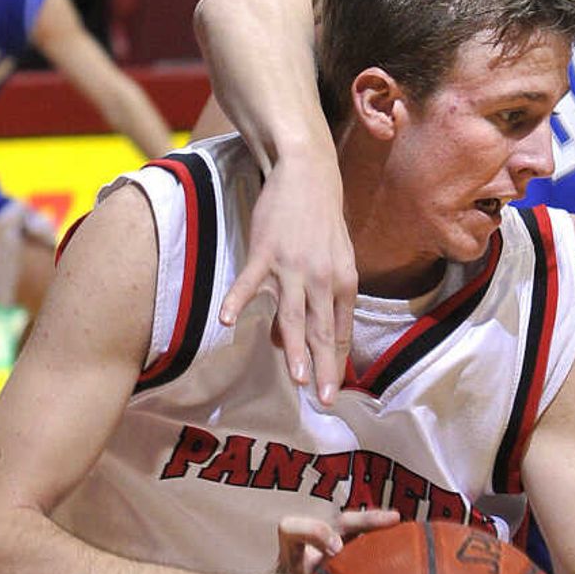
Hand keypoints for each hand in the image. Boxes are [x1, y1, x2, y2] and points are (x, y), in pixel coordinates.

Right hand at [220, 151, 357, 405]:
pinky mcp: (266, 251)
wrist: (308, 174)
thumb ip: (317, 301)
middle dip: (322, 368)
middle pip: (322, 330)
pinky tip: (230, 321)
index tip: (330, 393)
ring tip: (295, 377)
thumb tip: (292, 341)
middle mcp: (323, 279)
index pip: (340, 332)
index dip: (335, 364)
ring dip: (294, 347)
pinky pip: (250, 281)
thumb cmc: (321, 223)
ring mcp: (294, 266)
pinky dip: (239, 300)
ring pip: (294, 313)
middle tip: (322, 400)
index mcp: (344, 283)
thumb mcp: (331, 262)